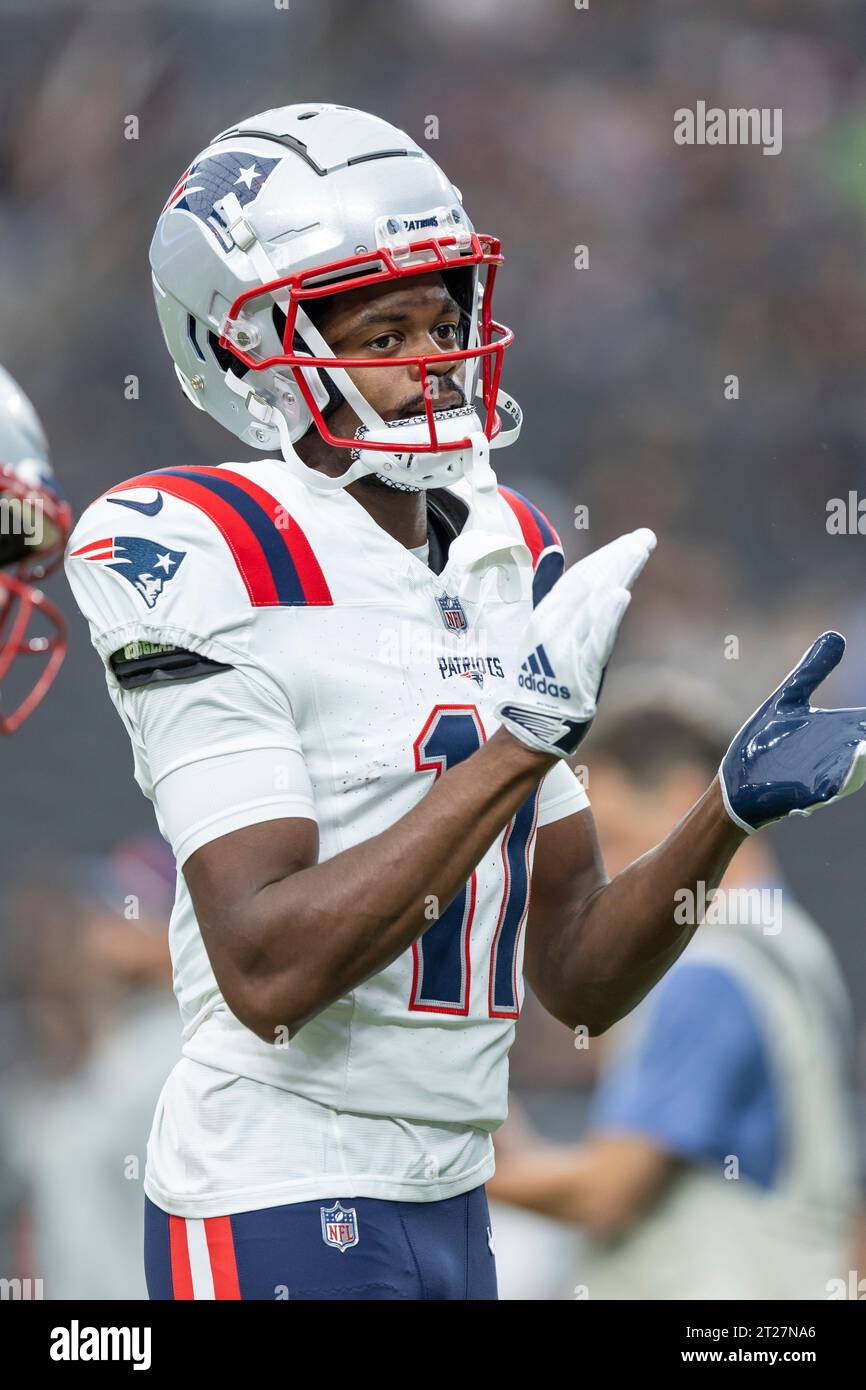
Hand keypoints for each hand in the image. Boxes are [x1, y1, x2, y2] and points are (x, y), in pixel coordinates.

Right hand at [494, 528, 656, 757]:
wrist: (534, 727)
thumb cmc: (543, 680)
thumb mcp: (542, 632)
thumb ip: (548, 592)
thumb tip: (553, 553)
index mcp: (546, 616)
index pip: (579, 578)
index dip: (605, 557)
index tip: (631, 541)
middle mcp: (554, 627)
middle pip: (589, 584)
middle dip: (618, 558)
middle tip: (645, 537)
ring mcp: (565, 647)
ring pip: (595, 603)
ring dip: (618, 574)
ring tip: (639, 550)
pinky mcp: (578, 670)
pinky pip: (595, 639)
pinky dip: (607, 616)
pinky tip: (621, 594)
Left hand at [720, 630, 865, 831]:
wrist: (736, 782)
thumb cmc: (766, 742)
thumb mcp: (790, 699)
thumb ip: (812, 671)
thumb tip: (836, 635)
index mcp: (839, 730)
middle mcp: (840, 752)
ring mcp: (826, 773)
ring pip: (859, 763)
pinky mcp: (809, 791)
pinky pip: (835, 784)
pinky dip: (849, 771)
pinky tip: (861, 753)